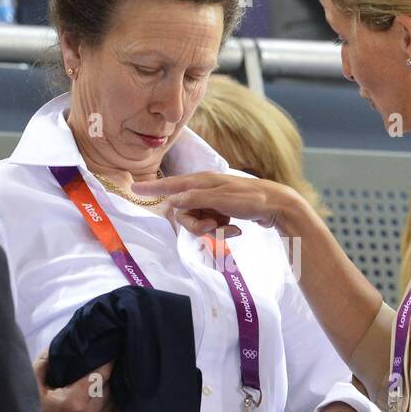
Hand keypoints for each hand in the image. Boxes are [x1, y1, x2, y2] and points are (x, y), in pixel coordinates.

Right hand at [34, 350, 122, 411]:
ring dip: (116, 381)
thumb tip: (59, 345)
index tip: (110, 348)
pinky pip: (118, 408)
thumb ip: (44, 363)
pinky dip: (117, 396)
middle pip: (109, 383)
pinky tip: (113, 386)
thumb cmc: (39, 409)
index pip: (99, 375)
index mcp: (73, 402)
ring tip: (115, 368)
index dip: (107, 360)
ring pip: (116, 395)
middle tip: (114, 353)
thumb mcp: (34, 385)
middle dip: (112, 368)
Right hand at [130, 172, 299, 237]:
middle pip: (183, 212)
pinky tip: (237, 228)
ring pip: (197, 221)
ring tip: (231, 227)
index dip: (152, 189)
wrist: (277, 206)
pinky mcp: (221, 211)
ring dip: (212, 229)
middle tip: (213, 226)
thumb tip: (172, 202)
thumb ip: (196, 199)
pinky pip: (212, 225)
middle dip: (195, 224)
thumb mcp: (222, 199)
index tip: (133, 189)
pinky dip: (223, 229)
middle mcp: (204, 190)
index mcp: (201, 182)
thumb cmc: (251, 199)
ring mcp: (212, 202)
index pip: (171, 185)